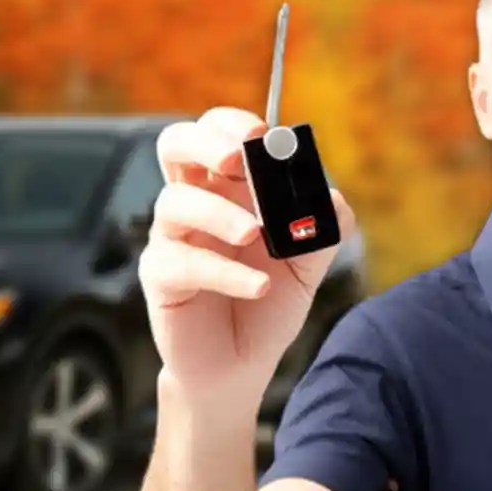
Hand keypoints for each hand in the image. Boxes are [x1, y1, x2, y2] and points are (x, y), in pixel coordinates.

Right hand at [138, 106, 355, 405]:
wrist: (242, 366)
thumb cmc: (267, 303)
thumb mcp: (307, 264)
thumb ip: (322, 228)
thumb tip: (330, 198)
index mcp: (226, 188)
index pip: (215, 132)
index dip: (232, 124)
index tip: (262, 134)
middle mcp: (193, 203)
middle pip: (174, 145)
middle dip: (205, 143)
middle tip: (238, 162)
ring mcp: (171, 238)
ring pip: (174, 202)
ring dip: (219, 212)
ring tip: (257, 235)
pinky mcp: (161, 278)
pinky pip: (183, 262)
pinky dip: (226, 272)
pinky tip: (258, 288)